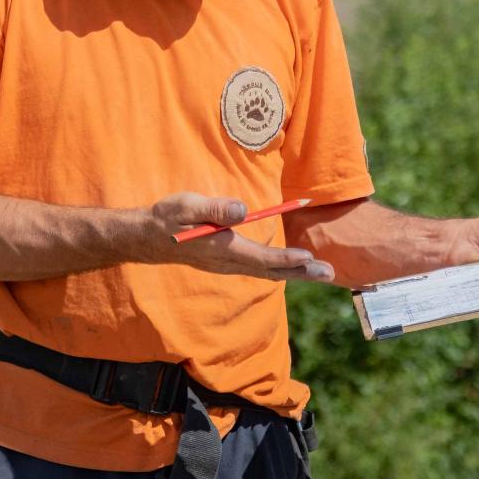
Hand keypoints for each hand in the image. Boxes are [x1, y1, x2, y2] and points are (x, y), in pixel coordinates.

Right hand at [139, 192, 334, 282]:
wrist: (149, 238)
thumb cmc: (169, 218)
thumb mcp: (188, 205)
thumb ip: (215, 209)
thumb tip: (243, 209)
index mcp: (222, 249)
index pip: (260, 257)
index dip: (285, 258)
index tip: (308, 257)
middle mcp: (228, 262)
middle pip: (271, 270)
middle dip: (301, 271)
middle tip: (329, 272)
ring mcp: (228, 265)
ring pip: (267, 271)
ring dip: (294, 271)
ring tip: (320, 271)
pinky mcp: (227, 262)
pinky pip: (259, 268)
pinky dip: (280, 268)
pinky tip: (291, 266)